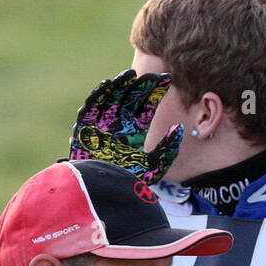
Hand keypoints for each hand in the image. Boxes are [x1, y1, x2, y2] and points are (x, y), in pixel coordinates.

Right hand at [68, 69, 182, 181]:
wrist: (104, 191)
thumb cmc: (131, 179)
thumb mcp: (156, 164)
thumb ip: (169, 147)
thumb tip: (180, 127)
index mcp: (137, 128)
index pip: (149, 103)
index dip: (157, 90)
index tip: (168, 77)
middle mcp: (120, 122)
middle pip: (131, 96)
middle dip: (139, 84)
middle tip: (149, 74)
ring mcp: (103, 122)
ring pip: (112, 96)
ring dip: (119, 84)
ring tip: (129, 74)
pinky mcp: (86, 126)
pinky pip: (92, 106)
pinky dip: (98, 95)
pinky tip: (107, 84)